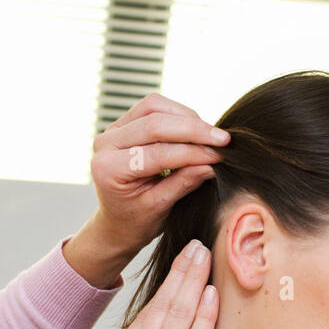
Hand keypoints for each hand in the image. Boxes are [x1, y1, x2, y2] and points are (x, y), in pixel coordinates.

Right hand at [83, 238, 216, 328]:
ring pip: (177, 315)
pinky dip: (203, 315)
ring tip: (204, 258)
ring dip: (192, 283)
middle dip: (179, 274)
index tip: (175, 273)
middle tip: (194, 248)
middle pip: (161, 307)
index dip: (163, 292)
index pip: (144, 319)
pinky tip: (211, 294)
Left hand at [88, 93, 227, 254]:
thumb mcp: (159, 208)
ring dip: (187, 117)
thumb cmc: (135, 221)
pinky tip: (196, 130)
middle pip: (154, 121)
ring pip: (154, 107)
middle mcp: (105, 144)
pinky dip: (178, 115)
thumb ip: (183, 183)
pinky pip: (153, 108)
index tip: (218, 156)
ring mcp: (113, 130)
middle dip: (193, 129)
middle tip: (222, 140)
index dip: (191, 152)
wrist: (116, 222)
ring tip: (210, 135)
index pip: (157, 153)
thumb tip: (212, 164)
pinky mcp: (123, 123)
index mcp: (109, 169)